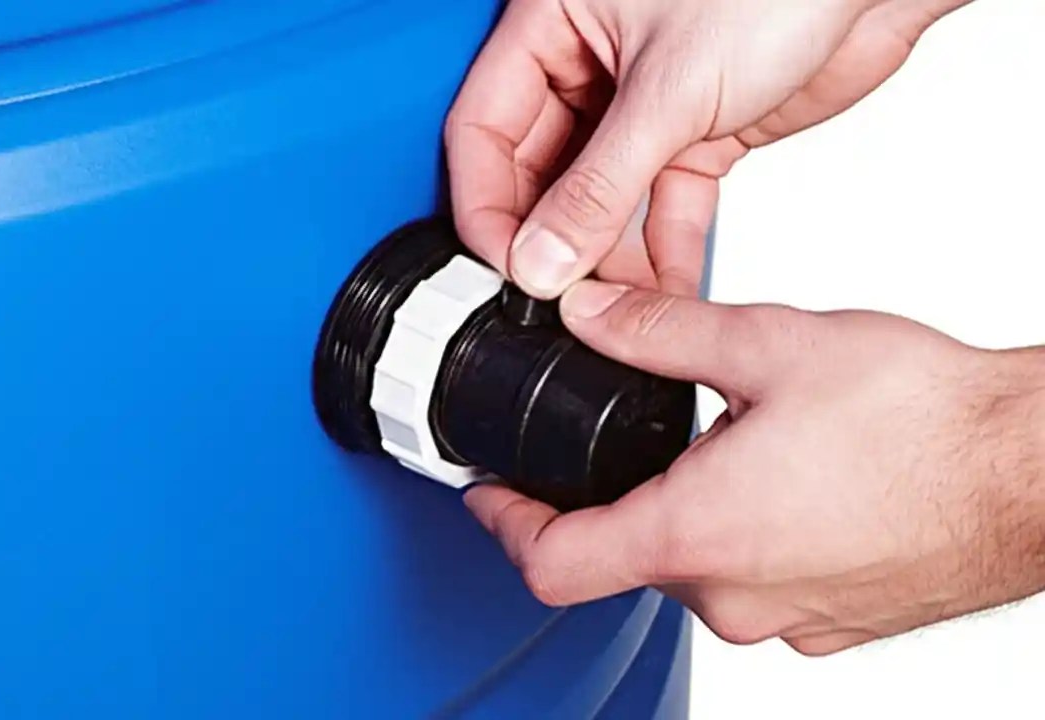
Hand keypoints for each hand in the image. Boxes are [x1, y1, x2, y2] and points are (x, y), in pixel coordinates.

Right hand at [445, 0, 968, 297]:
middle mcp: (592, 63)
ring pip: (599, 197)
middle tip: (557, 294)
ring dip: (607, 254)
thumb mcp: (669, 89)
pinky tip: (667, 289)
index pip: (484, 128)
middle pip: (537, 170)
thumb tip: (542, 259)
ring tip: (614, 304)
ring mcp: (645, 103)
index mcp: (554, 22)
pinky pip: (662, 205)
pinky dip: (666, 249)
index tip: (504, 266)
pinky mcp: (698, 133)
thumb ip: (599, 186)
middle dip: (550, 238)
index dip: (486, 203)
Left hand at [464, 281, 1044, 654]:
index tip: (487, 492)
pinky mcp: (831, 622)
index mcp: (697, 533)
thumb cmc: (927, 421)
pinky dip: (738, 536)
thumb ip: (658, 332)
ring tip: (706, 445)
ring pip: (691, 571)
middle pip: (621, 559)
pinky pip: (752, 585)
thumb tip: (587, 313)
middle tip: (604, 437)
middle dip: (602, 499)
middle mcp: (732, 596)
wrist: (1036, 474)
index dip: (501, 524)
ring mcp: (785, 619)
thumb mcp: (769, 345)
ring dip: (677, 512)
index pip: (550, 562)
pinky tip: (775, 480)